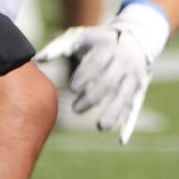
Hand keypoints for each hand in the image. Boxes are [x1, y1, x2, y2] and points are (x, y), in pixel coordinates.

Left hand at [34, 0, 170, 143]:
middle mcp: (124, 62)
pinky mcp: (139, 90)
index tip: (72, 88)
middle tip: (76, 109)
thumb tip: (39, 59)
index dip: (85, 75)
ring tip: (100, 127)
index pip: (97, 62)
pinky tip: (122, 140)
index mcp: (109, 46)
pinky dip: (129, 124)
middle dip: (93, 97)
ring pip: (125, 97)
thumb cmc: (98, 40)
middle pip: (110, 82)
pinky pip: (135, 108)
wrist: (136, 38)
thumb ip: (59, 47)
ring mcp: (134, 77)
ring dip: (114, 113)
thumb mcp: (81, 37)